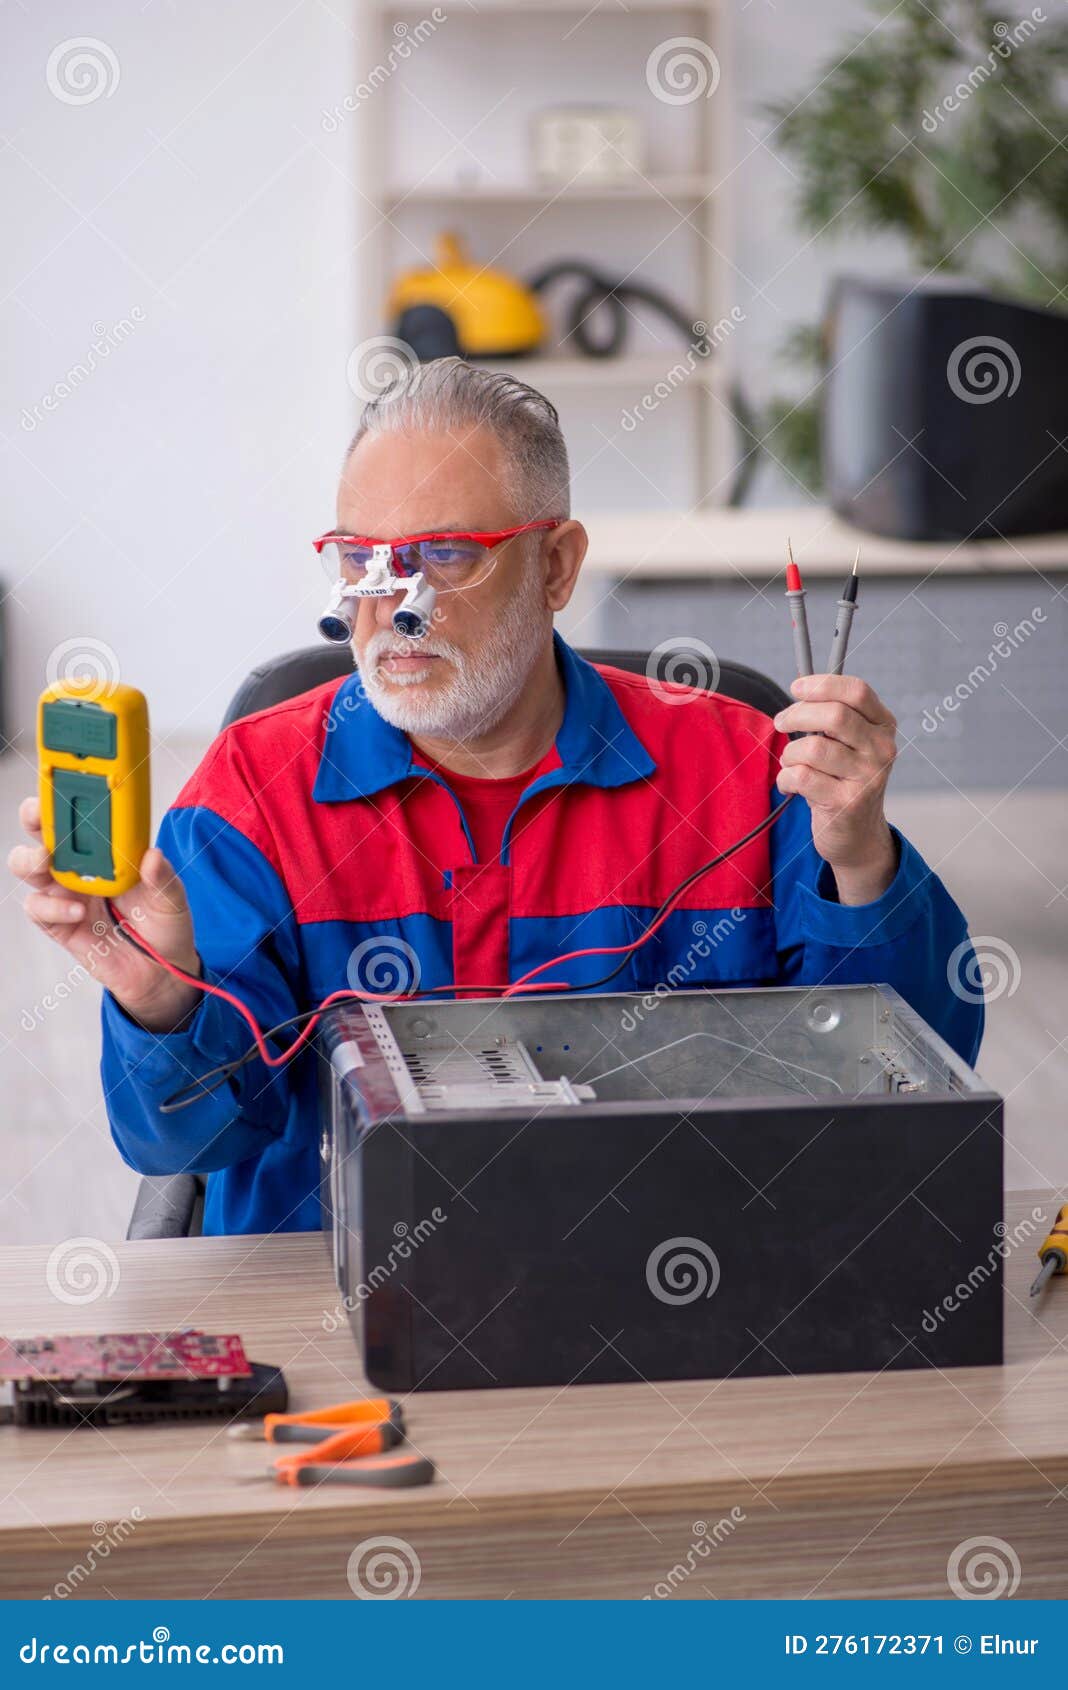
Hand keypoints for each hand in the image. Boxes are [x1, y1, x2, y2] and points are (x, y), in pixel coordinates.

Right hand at [9, 796, 202, 1031]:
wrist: (160, 973)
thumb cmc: (165, 926)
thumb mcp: (173, 899)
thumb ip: (163, 878)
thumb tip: (153, 855)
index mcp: (108, 851)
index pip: (81, 815)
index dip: (68, 798)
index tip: (65, 783)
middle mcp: (81, 868)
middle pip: (44, 833)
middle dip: (35, 818)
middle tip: (40, 816)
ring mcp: (66, 894)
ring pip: (30, 867)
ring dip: (32, 860)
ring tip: (48, 862)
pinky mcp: (59, 924)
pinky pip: (39, 909)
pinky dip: (53, 906)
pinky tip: (77, 911)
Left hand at [772, 674, 898, 905]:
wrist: (858, 834)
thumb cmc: (843, 780)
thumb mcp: (849, 744)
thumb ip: (832, 718)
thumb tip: (800, 691)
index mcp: (883, 726)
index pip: (857, 692)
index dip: (822, 685)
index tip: (796, 688)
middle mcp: (882, 749)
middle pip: (834, 715)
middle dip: (797, 715)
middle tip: (781, 722)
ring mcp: (868, 777)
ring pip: (813, 749)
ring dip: (789, 754)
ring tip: (790, 762)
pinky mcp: (847, 803)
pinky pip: (802, 777)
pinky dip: (786, 778)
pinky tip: (790, 785)